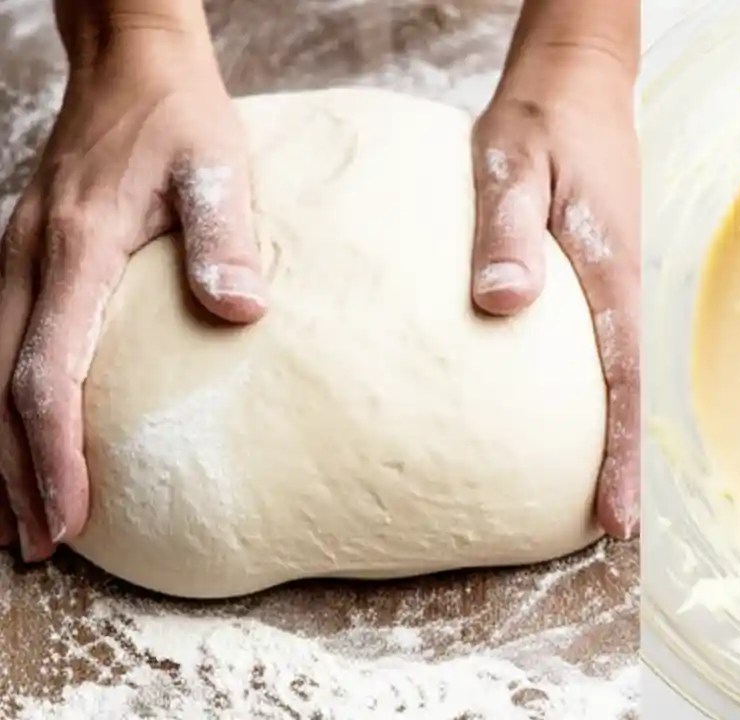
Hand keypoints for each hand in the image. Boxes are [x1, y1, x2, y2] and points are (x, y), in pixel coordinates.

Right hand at [0, 11, 267, 560]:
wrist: (131, 63)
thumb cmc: (180, 118)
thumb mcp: (218, 167)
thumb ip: (223, 238)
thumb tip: (240, 313)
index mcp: (76, 251)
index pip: (46, 372)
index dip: (53, 452)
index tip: (70, 512)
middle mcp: (30, 260)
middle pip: (2, 388)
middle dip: (17, 474)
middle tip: (42, 546)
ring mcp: (18, 258)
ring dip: (1, 450)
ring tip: (20, 520)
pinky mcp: (29, 257)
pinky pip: (2, 344)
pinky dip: (6, 405)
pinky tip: (22, 439)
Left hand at [471, 47, 639, 538]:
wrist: (578, 79)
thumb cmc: (542, 119)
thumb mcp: (510, 162)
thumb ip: (505, 229)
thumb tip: (502, 306)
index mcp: (608, 271)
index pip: (623, 378)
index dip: (622, 452)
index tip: (616, 516)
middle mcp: (624, 284)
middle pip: (634, 388)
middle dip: (626, 460)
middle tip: (610, 530)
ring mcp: (617, 278)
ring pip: (625, 370)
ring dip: (619, 430)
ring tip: (601, 491)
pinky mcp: (600, 270)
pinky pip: (606, 344)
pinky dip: (605, 390)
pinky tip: (577, 412)